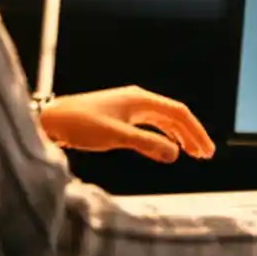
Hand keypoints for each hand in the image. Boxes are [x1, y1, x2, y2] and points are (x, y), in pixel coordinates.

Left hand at [38, 85, 215, 163]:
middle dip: (192, 135)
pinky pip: (151, 124)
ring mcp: (129, 107)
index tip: (206, 150)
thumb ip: (147, 144)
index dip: (196, 132)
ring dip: (179, 136)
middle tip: (205, 155)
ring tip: (192, 153)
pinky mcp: (120, 116)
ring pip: (163, 120)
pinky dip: (163, 135)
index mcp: (141, 100)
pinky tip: (167, 147)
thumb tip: (176, 154)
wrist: (50, 119)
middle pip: (175, 116)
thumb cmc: (80, 125)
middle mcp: (138, 100)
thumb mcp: (116, 136)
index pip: (179, 113)